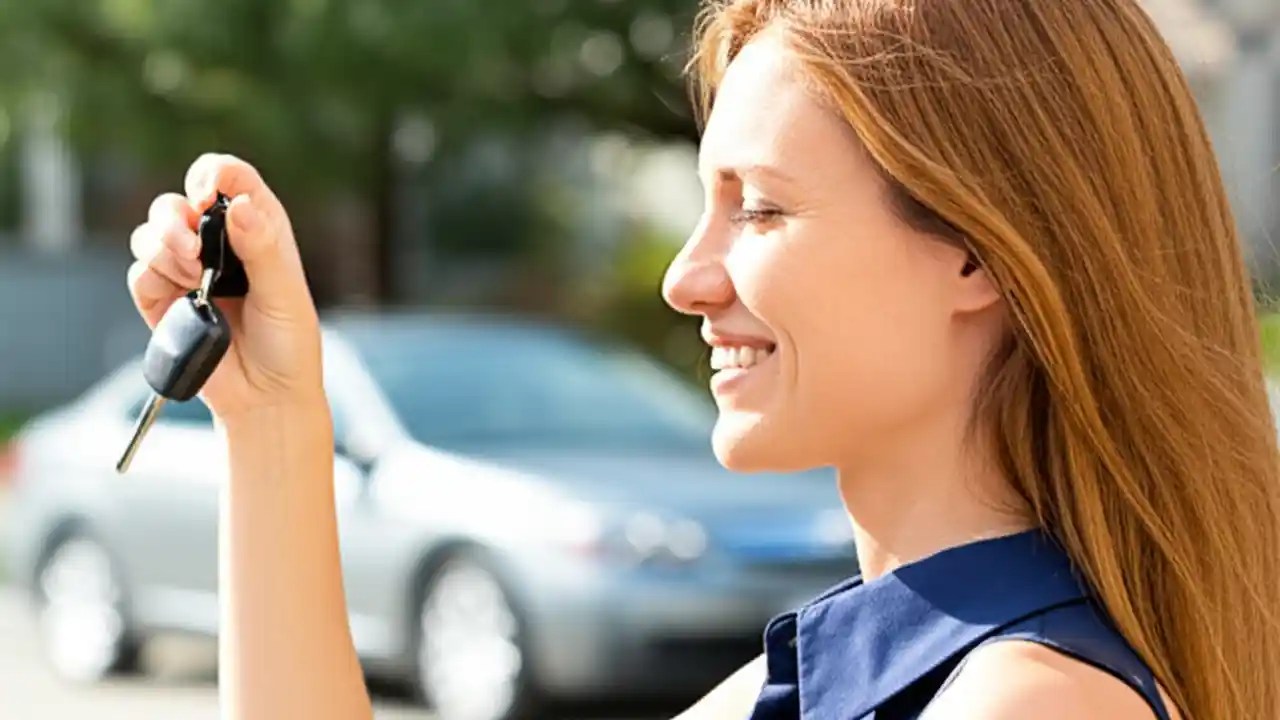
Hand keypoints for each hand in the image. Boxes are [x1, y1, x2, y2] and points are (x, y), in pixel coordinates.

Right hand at [127, 153, 324, 421]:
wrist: (266, 396)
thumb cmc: (288, 343)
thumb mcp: (286, 294)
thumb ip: (263, 249)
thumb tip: (238, 206)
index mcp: (257, 228)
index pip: (229, 177)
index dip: (212, 174)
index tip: (207, 195)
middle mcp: (218, 244)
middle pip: (176, 202)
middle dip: (174, 217)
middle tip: (192, 248)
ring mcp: (185, 271)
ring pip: (150, 232)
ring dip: (163, 246)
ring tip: (193, 276)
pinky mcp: (162, 301)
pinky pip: (139, 272)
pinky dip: (152, 276)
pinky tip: (182, 296)